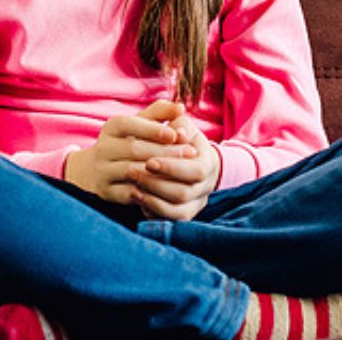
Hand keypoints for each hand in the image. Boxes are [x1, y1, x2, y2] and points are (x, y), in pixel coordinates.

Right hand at [64, 101, 199, 204]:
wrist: (94, 171)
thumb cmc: (127, 142)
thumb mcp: (139, 124)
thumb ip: (160, 113)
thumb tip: (181, 108)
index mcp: (112, 128)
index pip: (130, 124)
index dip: (154, 129)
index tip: (177, 134)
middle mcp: (103, 148)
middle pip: (134, 148)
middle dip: (165, 151)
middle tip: (191, 152)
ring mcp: (102, 171)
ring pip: (131, 171)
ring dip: (159, 172)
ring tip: (183, 172)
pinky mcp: (105, 192)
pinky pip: (126, 193)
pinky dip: (146, 192)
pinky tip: (165, 191)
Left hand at [127, 103, 220, 221]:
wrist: (187, 157)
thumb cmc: (181, 136)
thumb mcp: (181, 124)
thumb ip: (177, 121)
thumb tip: (178, 132)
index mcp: (209, 162)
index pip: (195, 170)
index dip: (172, 167)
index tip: (148, 161)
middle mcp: (206, 186)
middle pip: (184, 193)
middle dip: (157, 184)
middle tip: (132, 173)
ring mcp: (196, 203)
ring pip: (178, 211)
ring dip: (153, 199)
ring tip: (133, 186)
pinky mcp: (184, 214)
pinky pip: (170, 221)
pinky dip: (153, 211)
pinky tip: (138, 198)